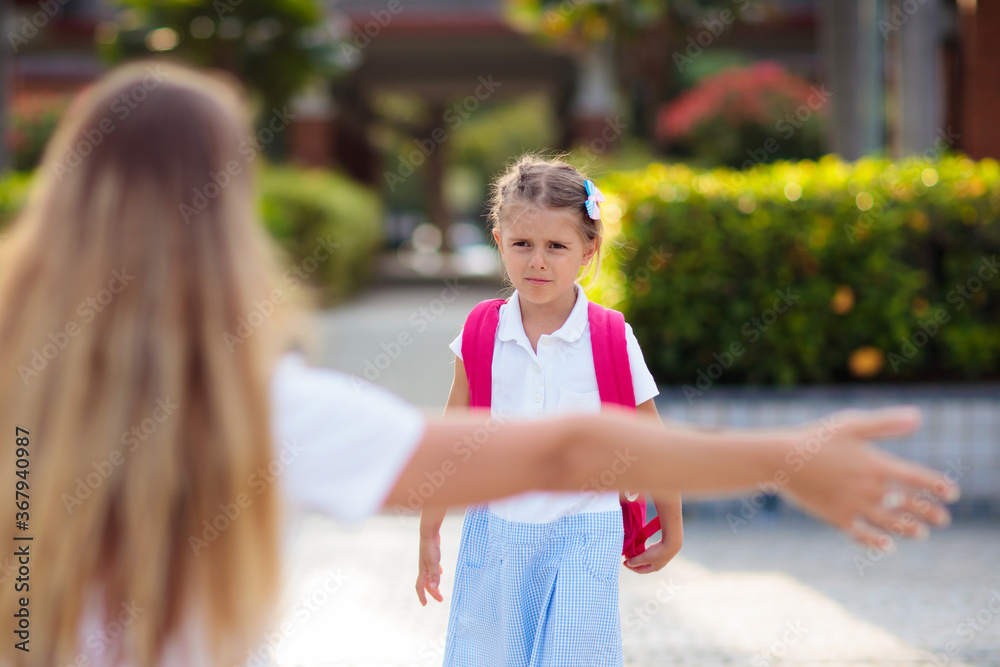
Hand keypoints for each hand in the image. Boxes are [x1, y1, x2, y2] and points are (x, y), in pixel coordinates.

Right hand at [415, 532, 443, 604]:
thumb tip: (435, 588)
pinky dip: (436, 573)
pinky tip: (441, 572)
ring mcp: (427, 562)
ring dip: (434, 584)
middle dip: (432, 593)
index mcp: (423, 571)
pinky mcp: (431, 557)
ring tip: (439, 590)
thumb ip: (435, 575)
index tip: (425, 605)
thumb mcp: (434, 562)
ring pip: (429, 577)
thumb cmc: (431, 548)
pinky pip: (433, 568)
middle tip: (440, 600)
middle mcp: (423, 568)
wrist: (429, 533)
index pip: (420, 587)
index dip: (422, 596)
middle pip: (427, 584)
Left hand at [623, 532, 680, 573]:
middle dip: (635, 561)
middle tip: (628, 557)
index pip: (640, 571)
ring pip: (647, 558)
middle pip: (643, 565)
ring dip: (639, 556)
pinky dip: (645, 551)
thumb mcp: (645, 557)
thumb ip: (636, 561)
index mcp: (654, 568)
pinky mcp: (662, 550)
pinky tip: (643, 547)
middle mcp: (657, 564)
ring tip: (633, 552)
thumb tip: (628, 563)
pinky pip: (650, 552)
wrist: (672, 543)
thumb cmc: (658, 552)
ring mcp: (660, 557)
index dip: (631, 567)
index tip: (624, 563)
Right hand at [780, 407, 957, 548]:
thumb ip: (885, 423)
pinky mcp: (835, 517)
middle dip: (928, 512)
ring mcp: (852, 505)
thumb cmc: (816, 438)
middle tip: (943, 520)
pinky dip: (875, 541)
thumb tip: (918, 416)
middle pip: (906, 504)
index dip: (936, 486)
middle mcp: (868, 488)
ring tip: (920, 534)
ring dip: (907, 529)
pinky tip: (887, 546)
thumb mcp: (851, 424)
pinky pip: (860, 534)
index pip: (916, 478)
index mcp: (875, 464)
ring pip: (888, 522)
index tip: (951, 493)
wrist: (780, 460)